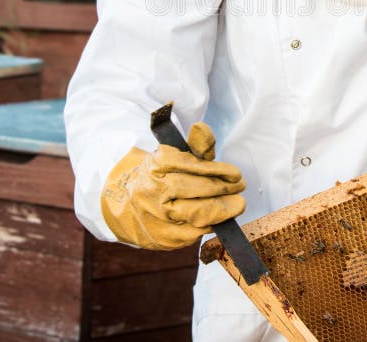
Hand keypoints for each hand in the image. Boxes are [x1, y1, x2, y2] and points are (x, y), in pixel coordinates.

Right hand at [101, 122, 245, 249]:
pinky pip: (193, 233)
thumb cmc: (159, 178)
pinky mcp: (162, 238)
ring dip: (222, 210)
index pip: (192, 165)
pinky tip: (218, 218)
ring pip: (196, 215)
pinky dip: (209, 225)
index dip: (217, 170)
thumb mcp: (172, 157)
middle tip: (240, 189)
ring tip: (236, 205)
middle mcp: (153, 191)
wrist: (126, 206)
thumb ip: (194, 146)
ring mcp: (156, 217)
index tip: (236, 174)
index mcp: (156, 164)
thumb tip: (202, 129)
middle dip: (223, 190)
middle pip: (195, 191)